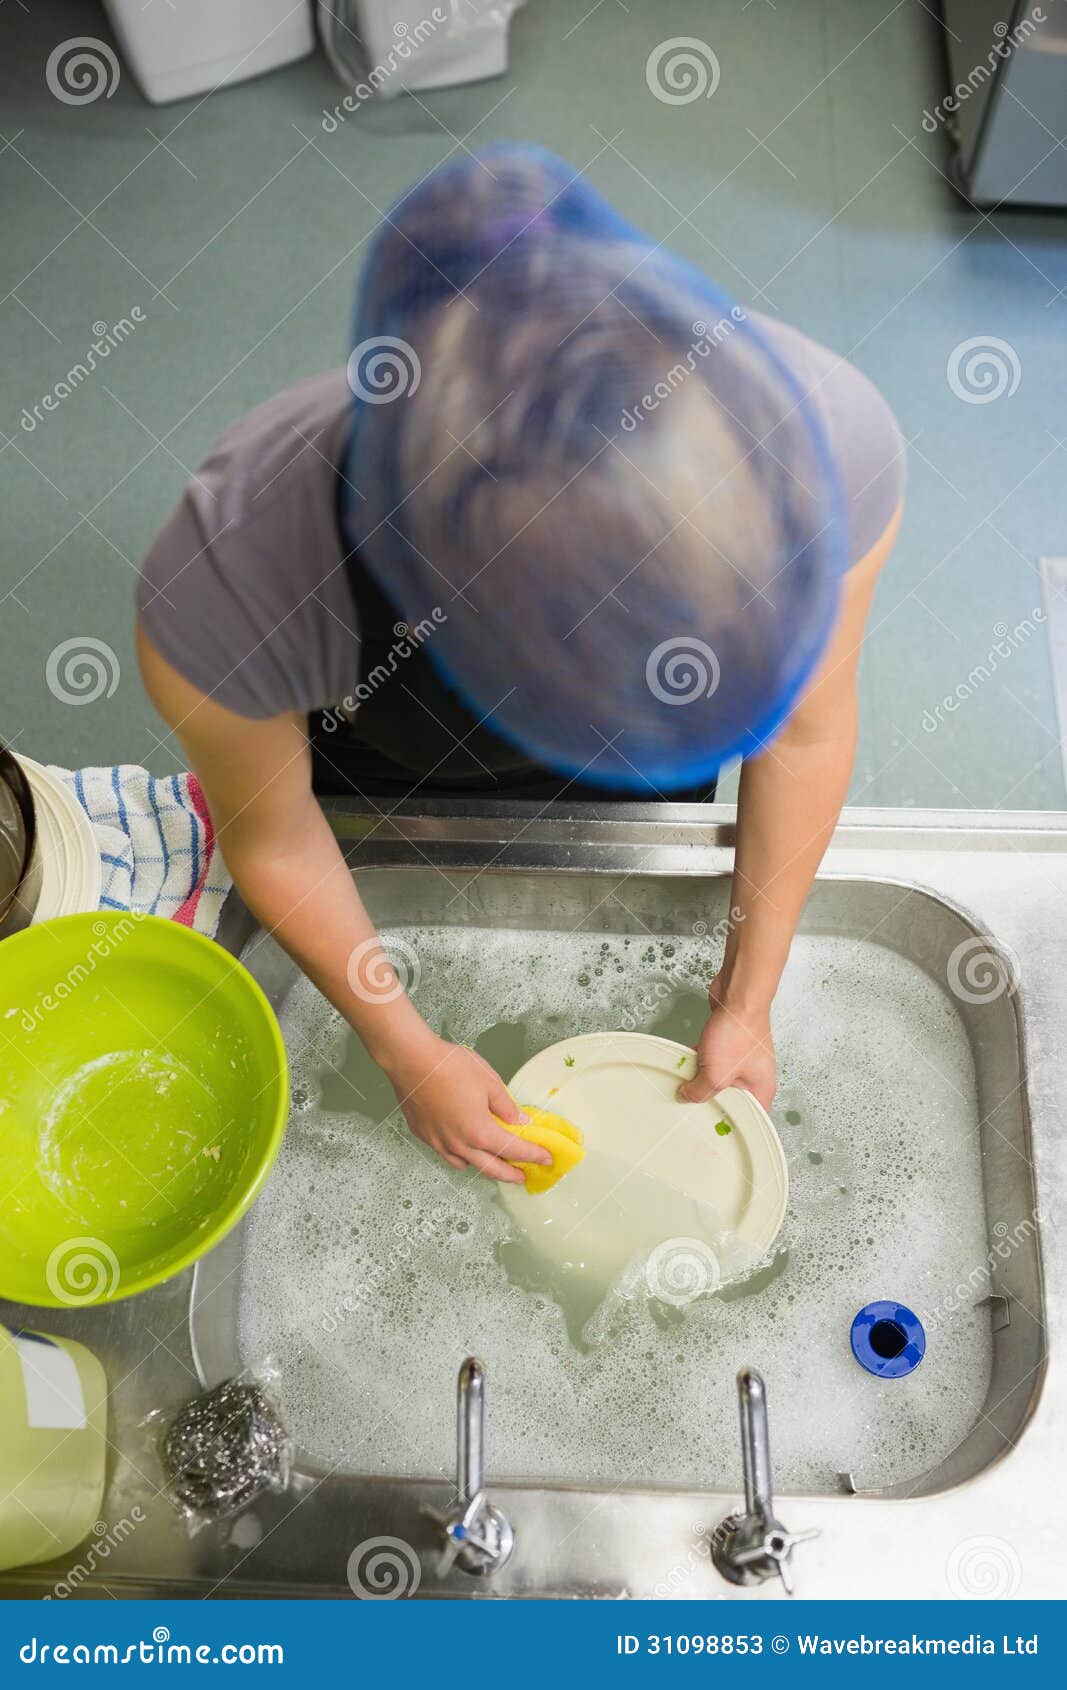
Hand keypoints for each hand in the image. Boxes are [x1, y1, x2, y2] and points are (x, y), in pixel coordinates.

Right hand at [386, 1035, 552, 1182]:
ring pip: (466, 1164)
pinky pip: (446, 1153)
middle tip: (524, 1176)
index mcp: (480, 1132)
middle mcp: (459, 1144)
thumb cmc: (449, 1067)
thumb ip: (506, 1106)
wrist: (410, 1060)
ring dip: (484, 1167)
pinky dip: (460, 1155)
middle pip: (491, 1169)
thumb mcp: (489, 1081)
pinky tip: (463, 1146)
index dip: (533, 1155)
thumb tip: (520, 1120)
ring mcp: (439, 1142)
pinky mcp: (423, 1135)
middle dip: (511, 1175)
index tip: (546, 1159)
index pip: (514, 1150)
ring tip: (494, 1162)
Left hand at [677, 973, 776, 1110]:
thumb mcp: (716, 1074)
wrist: (738, 996)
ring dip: (702, 1074)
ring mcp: (743, 1057)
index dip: (731, 1123)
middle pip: (730, 1096)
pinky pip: (713, 1057)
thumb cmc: (739, 1032)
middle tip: (694, 1101)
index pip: (750, 1116)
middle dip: (710, 1096)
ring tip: (687, 1077)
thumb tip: (688, 1096)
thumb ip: (700, 1091)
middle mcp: (755, 1074)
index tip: (712, 1127)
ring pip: (718, 1075)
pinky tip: (687, 1056)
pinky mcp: (731, 1041)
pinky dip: (700, 1057)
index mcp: (761, 1088)